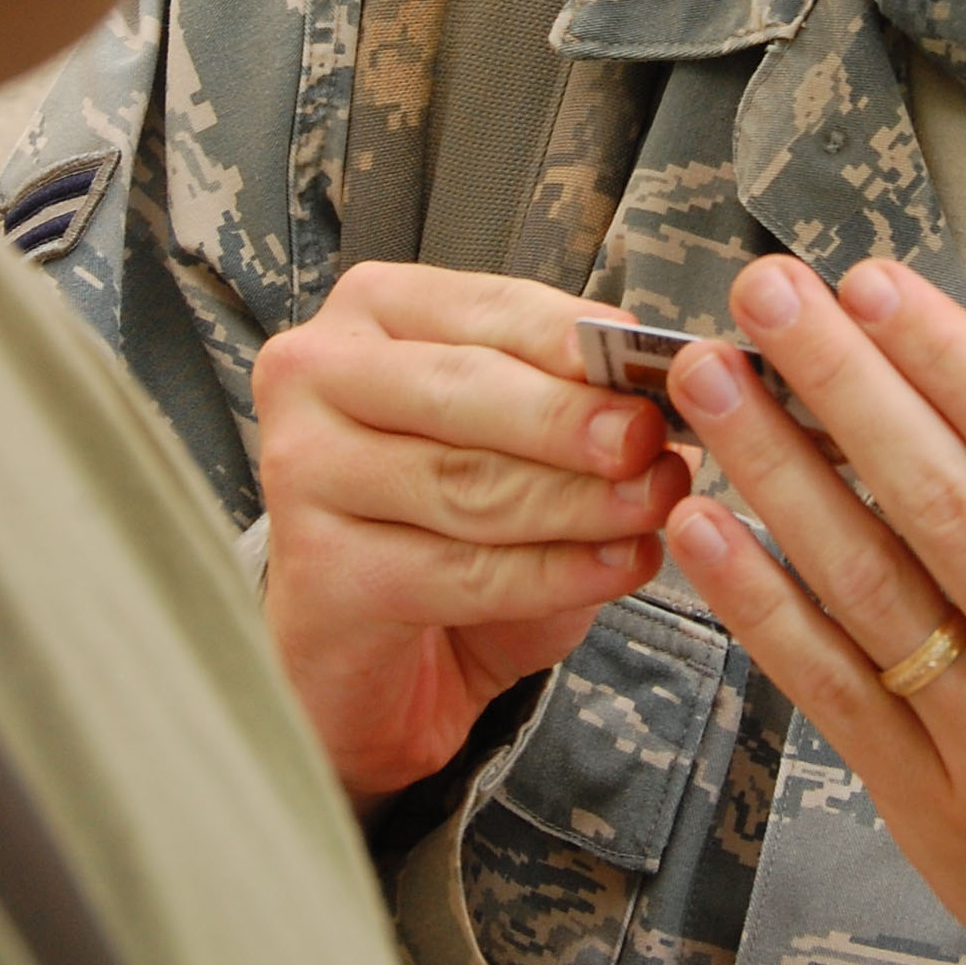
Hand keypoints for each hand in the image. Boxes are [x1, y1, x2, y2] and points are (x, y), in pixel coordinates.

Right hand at [251, 263, 689, 812]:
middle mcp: (317, 375)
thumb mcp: (515, 443)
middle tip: (651, 440)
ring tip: (651, 508)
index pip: (485, 308)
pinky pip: (458, 571)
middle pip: (464, 391)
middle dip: (570, 418)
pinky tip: (614, 567)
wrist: (371, 657)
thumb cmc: (443, 524)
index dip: (568, 335)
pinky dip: (552, 574)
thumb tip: (665, 392)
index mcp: (371, 314)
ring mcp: (300, 472)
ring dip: (576, 500)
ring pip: (465, 483)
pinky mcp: (316, 571)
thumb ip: (570, 405)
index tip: (647, 358)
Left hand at [661, 256, 965, 964]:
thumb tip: (946, 395)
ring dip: (773, 467)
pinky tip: (706, 525)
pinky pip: (826, 683)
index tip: (872, 282)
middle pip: (938, 500)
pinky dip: (757, 599)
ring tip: (710, 381)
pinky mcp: (931, 810)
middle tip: (764, 293)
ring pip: (865, 582)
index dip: (947, 357)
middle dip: (838, 382)